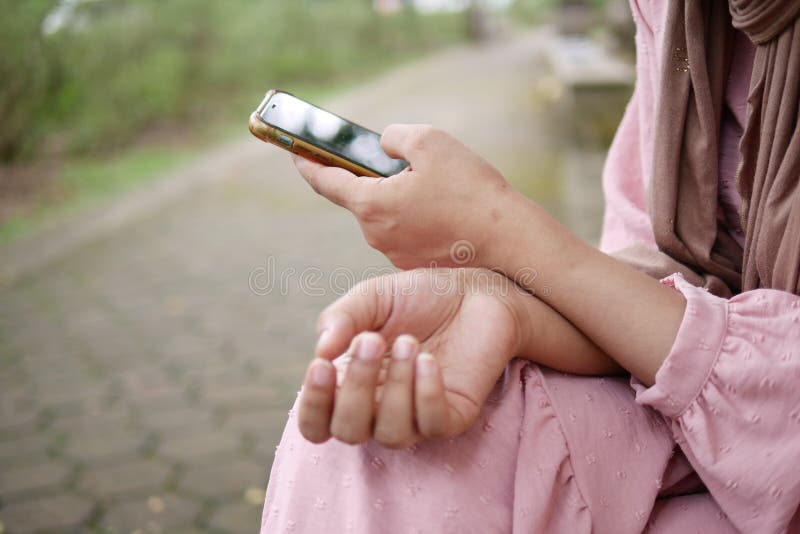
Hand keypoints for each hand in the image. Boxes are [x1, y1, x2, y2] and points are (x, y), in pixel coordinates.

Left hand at [293, 124, 524, 268]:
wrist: (508, 241)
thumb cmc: (471, 190)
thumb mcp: (430, 142)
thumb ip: (395, 137)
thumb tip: (384, 147)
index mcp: (372, 204)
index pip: (325, 181)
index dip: (307, 163)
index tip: (296, 152)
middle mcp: (375, 234)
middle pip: (360, 198)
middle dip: (372, 178)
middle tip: (401, 161)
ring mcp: (394, 253)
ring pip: (384, 216)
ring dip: (397, 198)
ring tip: (436, 187)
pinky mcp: (413, 264)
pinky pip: (403, 233)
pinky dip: (413, 218)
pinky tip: (444, 209)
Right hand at [296, 268, 526, 447]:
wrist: (477, 290)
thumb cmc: (419, 296)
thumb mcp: (372, 297)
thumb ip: (342, 318)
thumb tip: (321, 349)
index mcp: (350, 385)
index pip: (317, 423)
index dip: (312, 405)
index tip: (322, 365)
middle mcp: (379, 409)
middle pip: (349, 432)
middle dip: (355, 389)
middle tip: (371, 340)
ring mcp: (416, 416)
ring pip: (391, 434)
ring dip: (395, 388)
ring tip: (409, 342)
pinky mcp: (454, 415)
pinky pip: (433, 426)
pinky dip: (427, 395)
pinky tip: (429, 360)